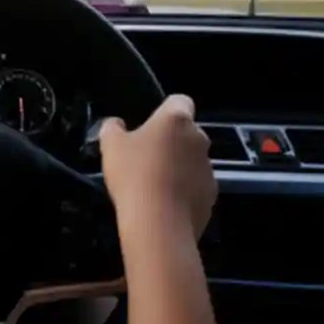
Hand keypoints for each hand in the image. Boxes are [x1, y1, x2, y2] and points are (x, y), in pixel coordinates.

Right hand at [100, 94, 216, 238]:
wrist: (159, 223)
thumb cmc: (134, 174)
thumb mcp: (111, 146)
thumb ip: (113, 128)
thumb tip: (116, 124)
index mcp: (177, 119)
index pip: (180, 101)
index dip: (165, 112)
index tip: (150, 127)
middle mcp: (199, 139)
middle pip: (187, 133)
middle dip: (172, 142)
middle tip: (147, 158)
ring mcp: (209, 168)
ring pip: (193, 161)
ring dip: (179, 167)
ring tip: (155, 185)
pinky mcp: (212, 195)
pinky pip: (196, 186)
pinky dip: (185, 191)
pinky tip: (165, 204)